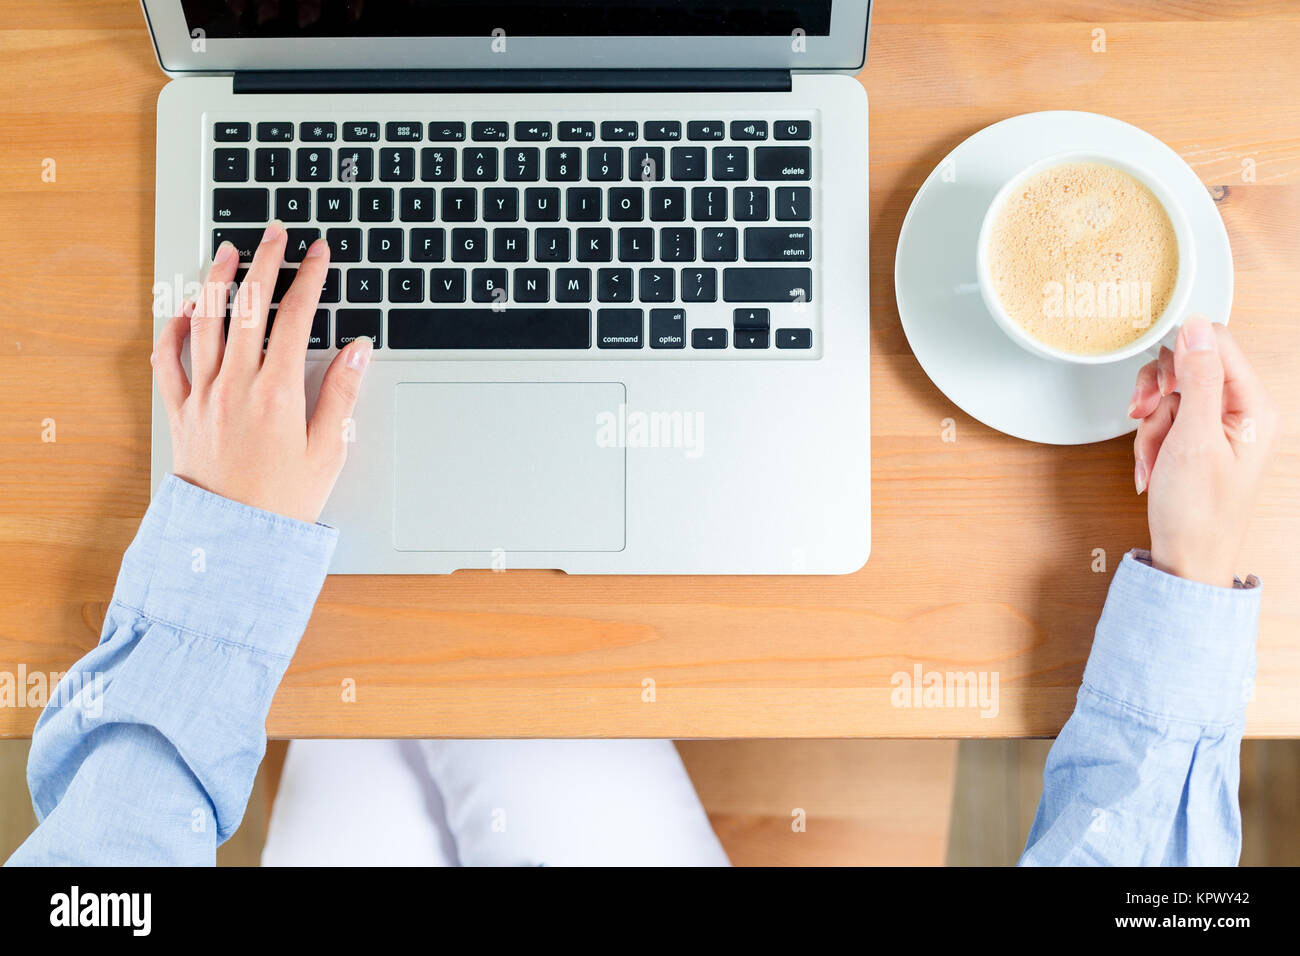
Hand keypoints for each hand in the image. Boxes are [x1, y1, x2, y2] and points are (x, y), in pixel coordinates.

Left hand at [152, 221, 372, 523]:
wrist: (234, 539)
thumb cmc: (284, 502)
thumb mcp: (328, 451)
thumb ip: (341, 397)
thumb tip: (356, 353)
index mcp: (278, 393)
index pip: (294, 318)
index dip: (309, 279)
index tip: (318, 254)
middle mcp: (236, 385)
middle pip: (248, 306)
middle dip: (265, 262)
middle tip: (276, 235)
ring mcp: (204, 395)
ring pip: (206, 322)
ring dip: (217, 280)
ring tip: (229, 252)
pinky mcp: (182, 411)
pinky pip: (168, 360)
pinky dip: (175, 328)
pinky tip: (187, 309)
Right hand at [1128, 315, 1279, 586]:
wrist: (1187, 560)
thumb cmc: (1198, 513)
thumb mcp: (1194, 439)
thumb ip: (1198, 378)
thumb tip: (1196, 326)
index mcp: (1254, 406)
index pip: (1216, 345)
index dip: (1179, 358)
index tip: (1159, 387)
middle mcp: (1242, 411)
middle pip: (1189, 367)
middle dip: (1159, 396)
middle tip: (1145, 417)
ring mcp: (1219, 426)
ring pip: (1170, 395)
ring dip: (1151, 425)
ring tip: (1153, 458)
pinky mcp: (1199, 440)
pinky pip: (1165, 419)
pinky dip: (1151, 441)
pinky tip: (1153, 467)